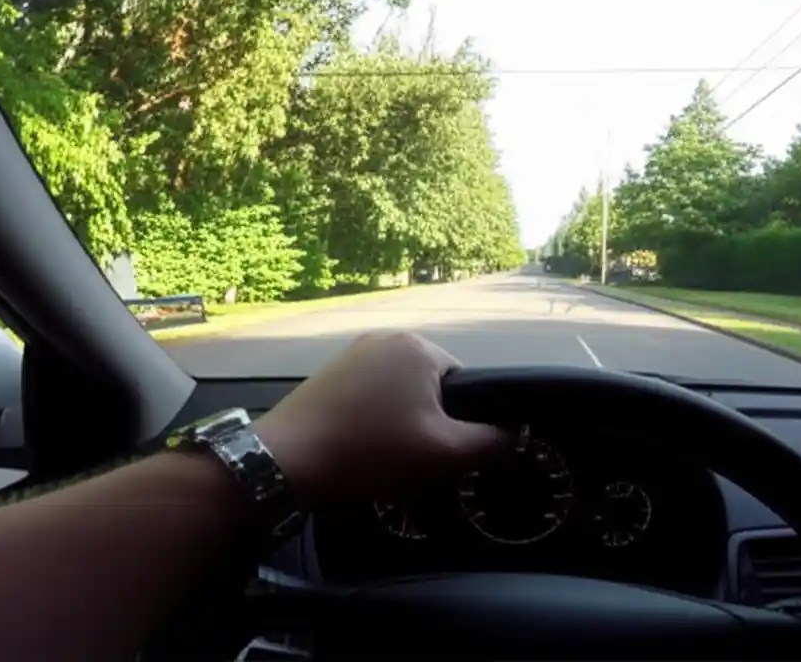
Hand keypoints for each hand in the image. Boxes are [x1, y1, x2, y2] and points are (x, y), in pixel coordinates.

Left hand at [254, 332, 508, 505]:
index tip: (447, 452)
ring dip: (403, 426)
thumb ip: (490, 443)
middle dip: (432, 424)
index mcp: (419, 345)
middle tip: (417, 461)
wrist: (285, 462)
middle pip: (433, 388)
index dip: (465, 422)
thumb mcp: (444, 454)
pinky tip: (363, 450)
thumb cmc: (372, 451)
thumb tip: (515, 434)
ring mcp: (352, 353)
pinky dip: (375, 423)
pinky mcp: (328, 374)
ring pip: (401, 396)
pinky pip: (371, 397)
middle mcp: (386, 337)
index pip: (467, 383)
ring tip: (387, 459)